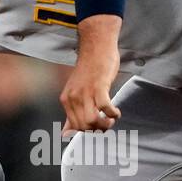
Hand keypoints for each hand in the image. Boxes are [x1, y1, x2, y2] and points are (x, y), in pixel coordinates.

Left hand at [59, 14, 121, 131]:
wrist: (96, 47)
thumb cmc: (90, 68)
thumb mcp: (76, 92)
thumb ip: (72, 113)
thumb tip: (65, 133)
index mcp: (67, 100)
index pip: (74, 126)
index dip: (87, 131)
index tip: (97, 129)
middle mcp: (73, 97)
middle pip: (83, 126)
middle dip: (97, 130)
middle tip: (106, 124)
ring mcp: (85, 92)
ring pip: (92, 120)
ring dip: (105, 124)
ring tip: (111, 119)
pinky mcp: (99, 87)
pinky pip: (105, 108)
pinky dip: (113, 113)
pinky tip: (116, 111)